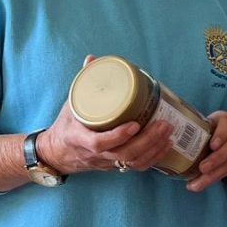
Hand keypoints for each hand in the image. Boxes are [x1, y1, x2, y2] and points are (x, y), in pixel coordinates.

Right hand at [36, 58, 172, 174]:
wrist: (57, 153)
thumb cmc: (67, 126)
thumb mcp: (71, 104)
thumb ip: (84, 83)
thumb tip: (92, 59)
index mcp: (79, 139)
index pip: (99, 143)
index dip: (118, 136)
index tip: (135, 124)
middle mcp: (95, 154)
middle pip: (124, 154)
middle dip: (147, 141)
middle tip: (163, 124)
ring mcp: (106, 162)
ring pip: (133, 163)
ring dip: (154, 149)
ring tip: (168, 133)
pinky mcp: (116, 166)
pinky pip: (136, 166)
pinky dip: (154, 157)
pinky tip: (166, 145)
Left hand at [187, 110, 226, 191]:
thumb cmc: (210, 132)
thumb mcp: (204, 125)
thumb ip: (191, 127)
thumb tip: (161, 129)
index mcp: (226, 121)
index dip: (222, 133)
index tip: (212, 145)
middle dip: (217, 158)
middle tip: (202, 167)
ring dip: (213, 174)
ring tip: (197, 182)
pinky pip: (224, 174)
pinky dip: (208, 181)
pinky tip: (196, 186)